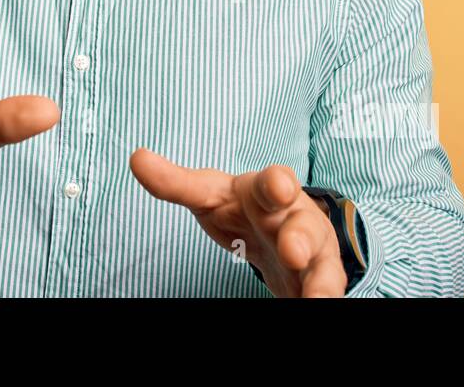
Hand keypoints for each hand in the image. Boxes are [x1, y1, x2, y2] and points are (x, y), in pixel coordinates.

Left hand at [129, 147, 347, 296]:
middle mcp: (293, 215)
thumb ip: (175, 182)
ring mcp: (312, 244)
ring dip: (315, 276)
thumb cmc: (242, 209)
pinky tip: (316, 305)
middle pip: (301, 221)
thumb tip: (136, 157)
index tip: (278, 187)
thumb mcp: (210, 194)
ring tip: (313, 296)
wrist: (287, 230)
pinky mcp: (322, 272)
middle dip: (299, 234)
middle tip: (291, 250)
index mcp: (263, 191)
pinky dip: (323, 296)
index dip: (273, 184)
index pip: (267, 183)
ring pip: (318, 259)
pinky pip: (326, 284)